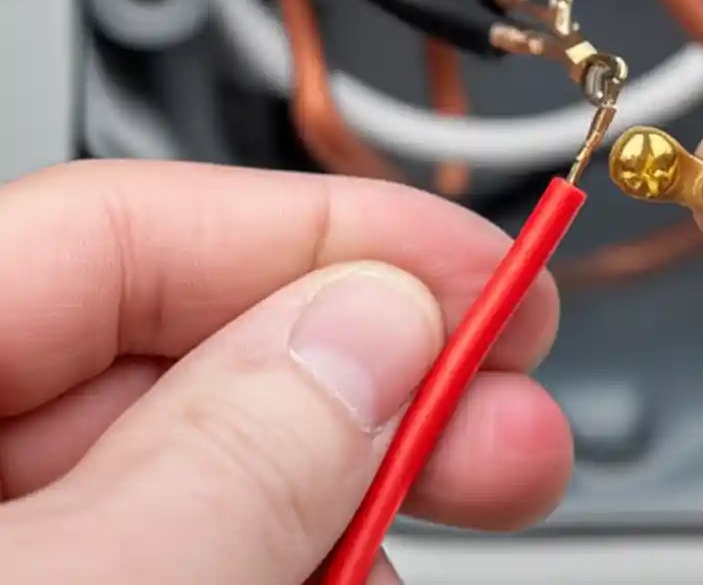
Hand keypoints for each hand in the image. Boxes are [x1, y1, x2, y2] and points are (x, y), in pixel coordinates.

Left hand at [0, 162, 571, 582]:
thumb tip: (375, 327)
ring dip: (347, 483)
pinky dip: (283, 557)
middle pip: (176, 355)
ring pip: (193, 466)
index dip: (325, 235)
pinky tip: (355, 572)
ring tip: (448, 515)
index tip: (484, 278)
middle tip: (509, 418)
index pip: (116, 229)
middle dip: (369, 380)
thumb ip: (227, 457)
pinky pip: (171, 551)